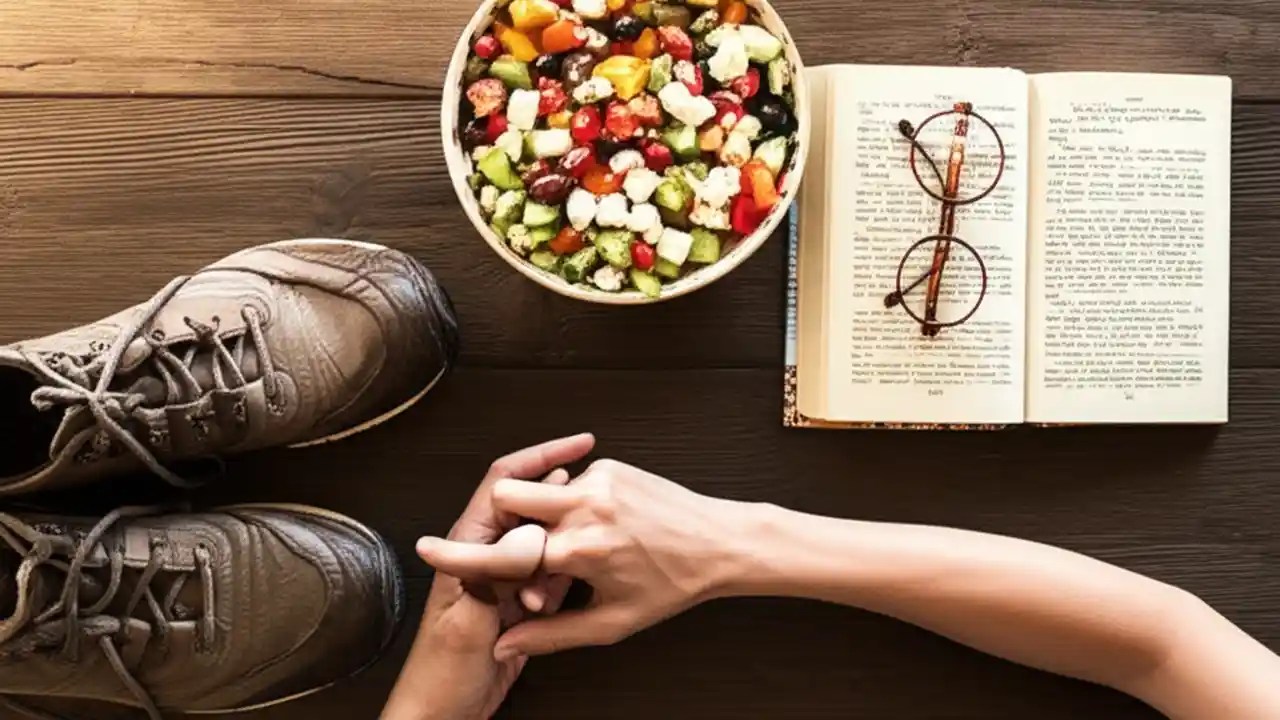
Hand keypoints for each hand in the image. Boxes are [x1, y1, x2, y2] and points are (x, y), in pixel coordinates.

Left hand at [381, 434, 594, 719]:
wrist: (440, 714)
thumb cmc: (439, 673)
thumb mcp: (465, 627)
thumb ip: (491, 583)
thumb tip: (522, 543)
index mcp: (466, 548)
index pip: (504, 484)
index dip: (540, 458)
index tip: (578, 447)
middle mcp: (486, 555)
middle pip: (531, 510)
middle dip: (559, 520)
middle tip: (581, 535)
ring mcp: (504, 577)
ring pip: (546, 546)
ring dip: (558, 565)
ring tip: (548, 598)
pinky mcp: (517, 601)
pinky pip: (550, 578)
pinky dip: (560, 587)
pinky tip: (560, 605)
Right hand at [417, 458, 750, 659]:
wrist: (723, 543)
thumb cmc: (673, 586)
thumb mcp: (612, 623)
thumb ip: (552, 635)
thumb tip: (508, 647)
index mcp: (578, 552)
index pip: (502, 554)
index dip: (457, 555)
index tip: (426, 550)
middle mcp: (584, 509)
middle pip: (508, 496)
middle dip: (504, 519)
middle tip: (523, 544)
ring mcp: (599, 482)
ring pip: (540, 487)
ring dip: (545, 513)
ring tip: (583, 545)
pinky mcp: (612, 466)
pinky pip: (573, 481)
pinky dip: (575, 503)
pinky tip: (605, 528)